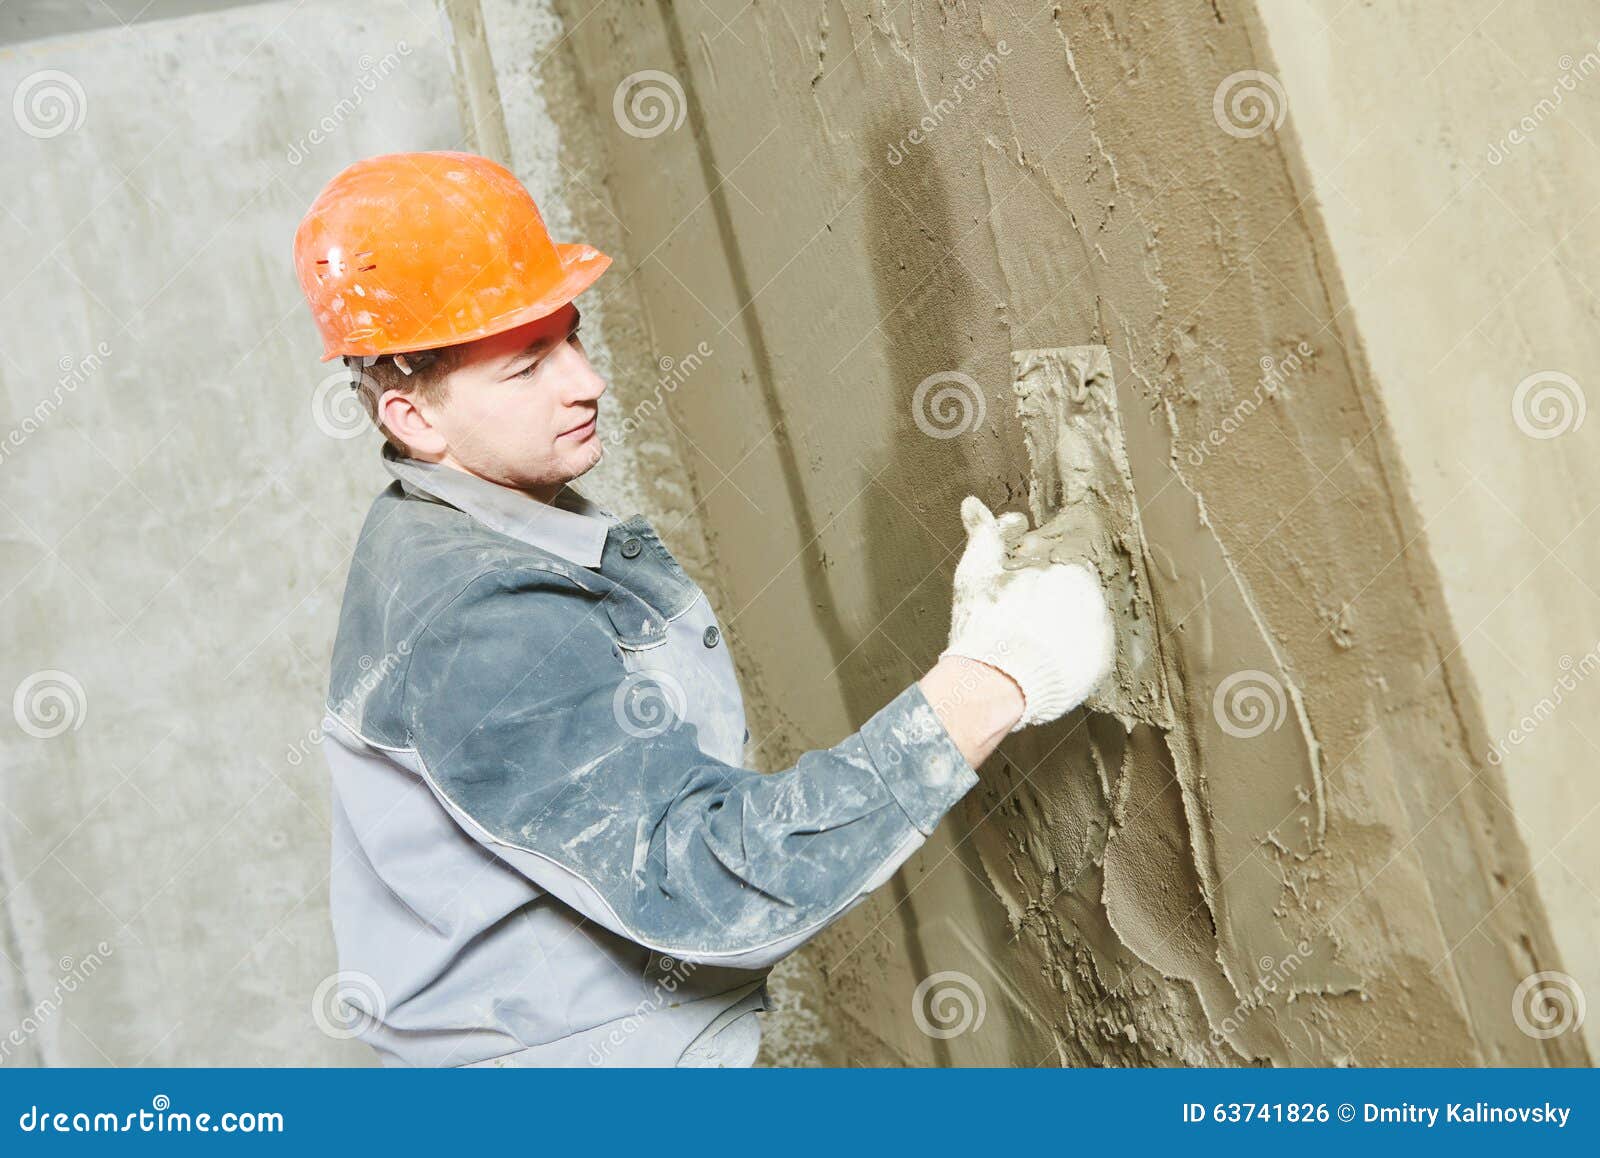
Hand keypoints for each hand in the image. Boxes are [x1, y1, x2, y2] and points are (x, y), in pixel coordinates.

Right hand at [941, 496, 1113, 730]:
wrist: (996, 683)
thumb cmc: (984, 623)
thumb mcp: (977, 571)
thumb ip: (983, 534)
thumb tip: (971, 503)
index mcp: (1069, 566)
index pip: (1057, 563)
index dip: (1032, 576)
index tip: (1012, 594)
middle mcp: (1093, 595)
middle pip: (1072, 593)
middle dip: (1049, 601)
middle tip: (1016, 621)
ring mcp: (1100, 631)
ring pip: (1081, 621)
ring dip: (1060, 628)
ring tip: (1026, 645)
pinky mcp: (1100, 664)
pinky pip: (1088, 654)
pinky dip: (1069, 655)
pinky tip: (1041, 663)